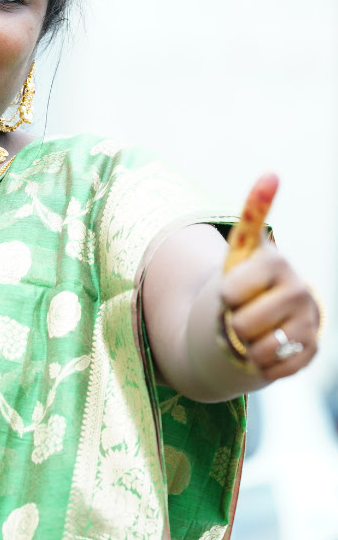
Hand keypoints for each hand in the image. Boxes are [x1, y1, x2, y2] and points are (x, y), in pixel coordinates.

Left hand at [221, 174, 319, 380]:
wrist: (262, 317)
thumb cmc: (243, 282)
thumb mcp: (239, 251)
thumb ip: (252, 217)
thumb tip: (272, 173)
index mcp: (274, 263)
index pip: (238, 283)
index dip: (229, 291)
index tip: (230, 289)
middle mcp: (297, 289)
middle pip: (244, 320)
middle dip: (232, 321)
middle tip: (239, 311)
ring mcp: (307, 321)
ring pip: (259, 346)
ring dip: (245, 345)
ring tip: (251, 331)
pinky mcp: (311, 349)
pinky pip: (275, 366)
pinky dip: (262, 364)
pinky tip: (265, 350)